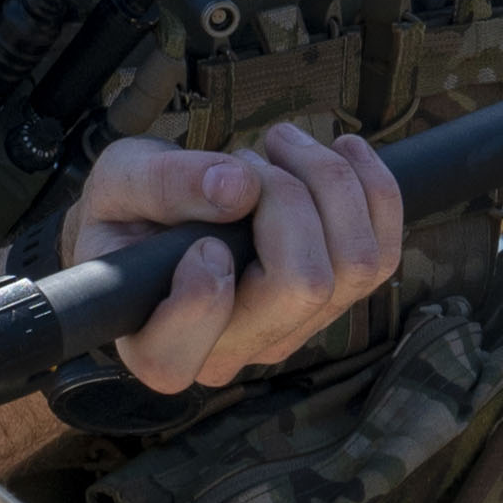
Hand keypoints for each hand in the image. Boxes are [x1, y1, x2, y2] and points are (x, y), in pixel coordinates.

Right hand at [68, 125, 405, 393]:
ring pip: (354, 265)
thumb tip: (235, 190)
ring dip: (328, 182)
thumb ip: (159, 185)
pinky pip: (383, 254)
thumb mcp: (119, 182)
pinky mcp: (335, 299)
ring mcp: (293, 329)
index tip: (202, 242)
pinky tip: (340, 151)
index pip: (179, 357)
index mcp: (155, 344)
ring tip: (278, 145)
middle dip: (285, 198)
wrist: (169, 212)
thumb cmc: (133, 209)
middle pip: (300, 288)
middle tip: (246, 161)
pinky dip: (372, 189)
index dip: (200, 297)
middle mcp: (233, 350)